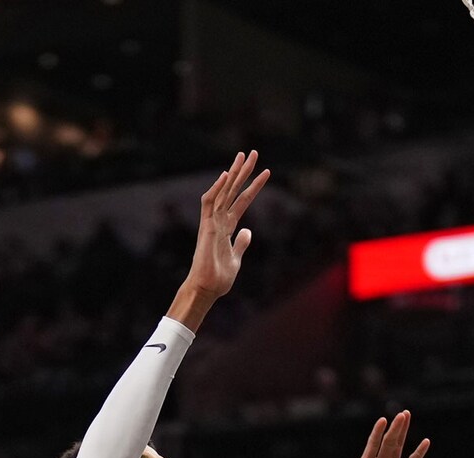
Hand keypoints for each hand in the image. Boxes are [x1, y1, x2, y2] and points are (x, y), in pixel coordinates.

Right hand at [182, 151, 268, 306]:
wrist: (207, 289)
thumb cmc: (218, 278)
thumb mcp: (236, 258)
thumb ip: (241, 243)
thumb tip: (248, 231)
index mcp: (227, 226)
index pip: (242, 201)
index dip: (254, 186)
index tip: (266, 172)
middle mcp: (219, 220)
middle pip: (233, 190)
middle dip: (243, 172)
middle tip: (253, 152)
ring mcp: (212, 222)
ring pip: (223, 191)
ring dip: (233, 174)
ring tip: (243, 156)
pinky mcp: (207, 227)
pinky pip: (209, 203)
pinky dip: (217, 189)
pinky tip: (226, 175)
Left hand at [332, 411, 429, 457]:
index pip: (372, 445)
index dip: (377, 433)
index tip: (382, 420)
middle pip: (388, 442)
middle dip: (395, 428)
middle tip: (402, 414)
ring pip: (399, 448)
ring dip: (403, 433)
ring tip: (407, 417)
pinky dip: (418, 453)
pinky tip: (425, 442)